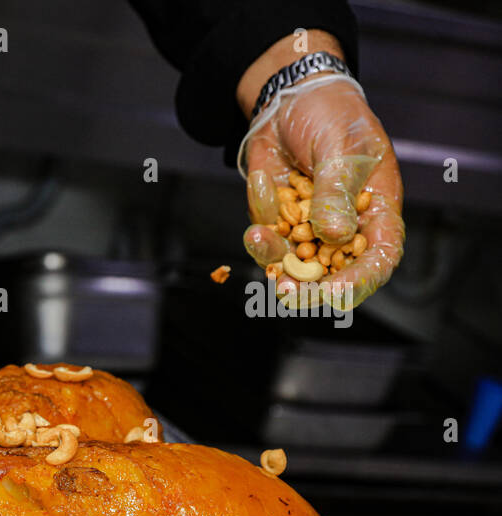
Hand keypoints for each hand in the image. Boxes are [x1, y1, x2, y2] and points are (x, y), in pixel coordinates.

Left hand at [240, 74, 404, 308]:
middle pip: (332, 276)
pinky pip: (265, 240)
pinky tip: (262, 181)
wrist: (290, 100)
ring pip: (292, 266)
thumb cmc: (331, 117)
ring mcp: (307, 230)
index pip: (378, 259)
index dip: (359, 281)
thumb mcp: (340, 149)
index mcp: (376, 212)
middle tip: (287, 291)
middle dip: (307, 287)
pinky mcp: (277, 224)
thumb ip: (337, 193)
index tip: (334, 293)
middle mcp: (343, 230)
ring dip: (273, 262)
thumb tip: (337, 236)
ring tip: (260, 236)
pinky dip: (258, 224)